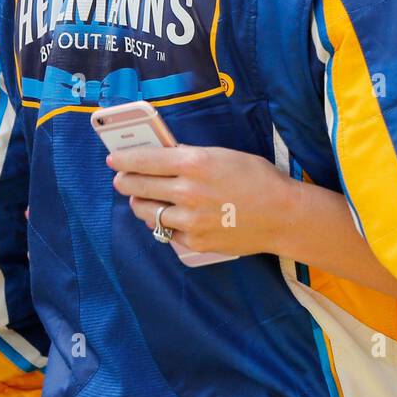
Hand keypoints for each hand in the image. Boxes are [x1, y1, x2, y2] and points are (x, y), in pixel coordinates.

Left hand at [108, 145, 304, 256]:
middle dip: (125, 181)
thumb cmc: (258, 179)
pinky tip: (169, 216)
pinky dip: (163, 223)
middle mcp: (187, 190)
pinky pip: (165, 230)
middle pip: (137, 185)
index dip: (124, 159)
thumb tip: (163, 157)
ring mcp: (189, 218)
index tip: (113, 159)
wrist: (282, 215)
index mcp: (195, 162)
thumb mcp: (225, 155)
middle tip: (121, 179)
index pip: (144, 159)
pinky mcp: (193, 240)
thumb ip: (192, 156)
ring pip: (146, 211)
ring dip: (140, 204)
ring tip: (142, 199)